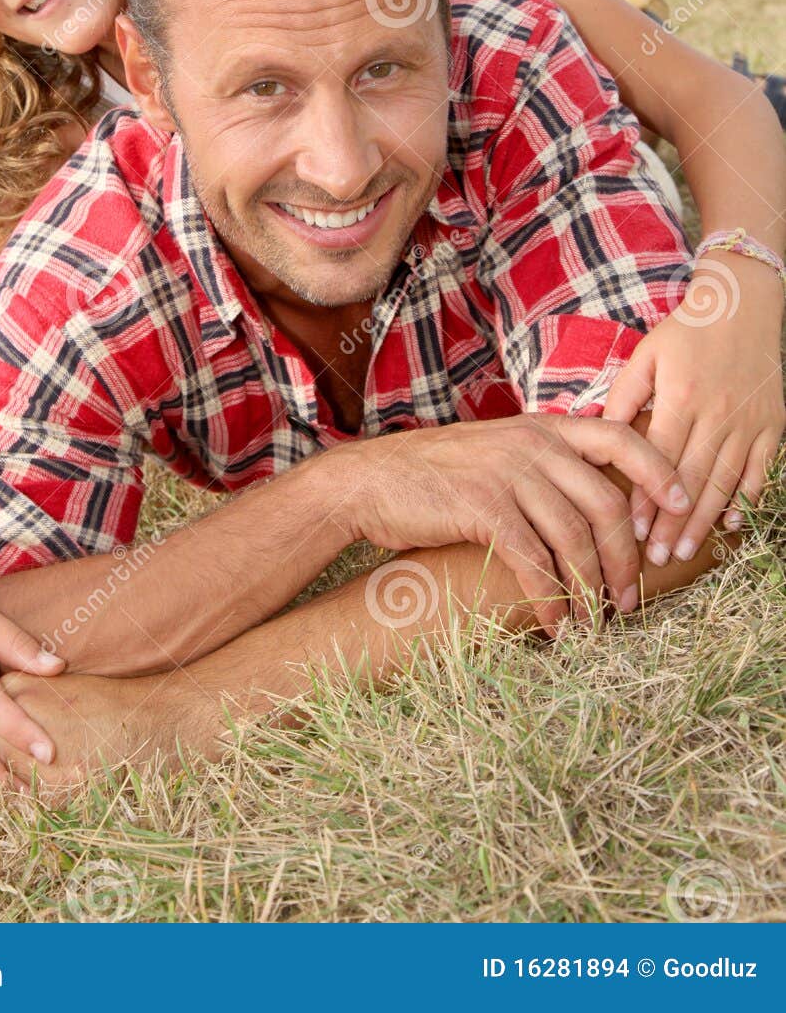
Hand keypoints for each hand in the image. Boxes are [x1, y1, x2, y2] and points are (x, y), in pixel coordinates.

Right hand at [334, 414, 691, 632]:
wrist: (370, 481)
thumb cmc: (434, 475)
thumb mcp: (496, 451)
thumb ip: (541, 463)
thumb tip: (589, 502)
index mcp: (542, 427)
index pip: (620, 437)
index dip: (659, 471)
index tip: (681, 507)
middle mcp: (532, 443)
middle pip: (607, 503)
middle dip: (627, 559)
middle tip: (630, 600)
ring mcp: (508, 473)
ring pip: (575, 538)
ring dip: (592, 590)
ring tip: (595, 624)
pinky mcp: (484, 507)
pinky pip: (535, 562)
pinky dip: (552, 601)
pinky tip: (555, 624)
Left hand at [604, 255, 784, 565]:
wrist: (743, 306)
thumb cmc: (687, 332)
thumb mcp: (646, 355)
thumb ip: (624, 397)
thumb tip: (601, 437)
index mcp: (682, 398)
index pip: (660, 460)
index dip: (646, 498)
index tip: (631, 530)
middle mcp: (718, 414)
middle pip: (692, 480)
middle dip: (673, 523)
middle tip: (656, 558)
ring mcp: (749, 422)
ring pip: (725, 481)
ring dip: (704, 521)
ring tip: (685, 551)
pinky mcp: (773, 425)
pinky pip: (761, 470)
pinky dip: (747, 499)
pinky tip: (731, 525)